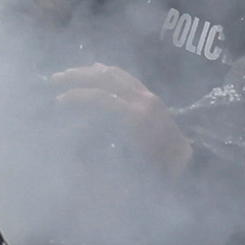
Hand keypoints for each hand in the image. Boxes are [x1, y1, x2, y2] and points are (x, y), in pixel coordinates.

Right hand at [42, 63, 193, 175]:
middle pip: (106, 77)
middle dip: (78, 75)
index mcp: (137, 116)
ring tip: (69, 74)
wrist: (189, 167)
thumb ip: (102, 162)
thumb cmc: (160, 172)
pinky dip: (107, 72)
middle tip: (55, 79)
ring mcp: (149, 96)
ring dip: (90, 71)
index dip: (76, 97)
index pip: (101, 97)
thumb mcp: (131, 171)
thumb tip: (72, 154)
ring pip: (116, 72)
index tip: (57, 101)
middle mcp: (143, 100)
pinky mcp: (151, 98)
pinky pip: (126, 77)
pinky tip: (95, 71)